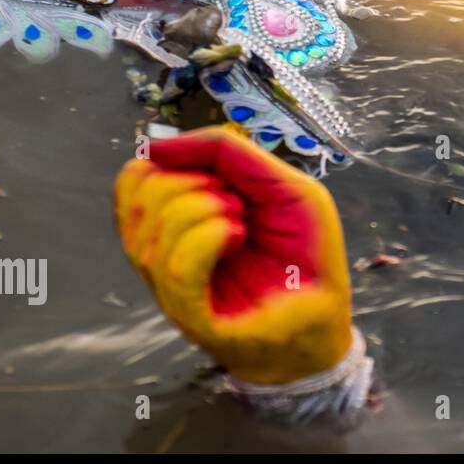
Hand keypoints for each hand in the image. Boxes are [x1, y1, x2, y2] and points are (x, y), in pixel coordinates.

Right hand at [115, 126, 352, 384]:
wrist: (324, 317)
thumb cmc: (304, 252)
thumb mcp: (279, 183)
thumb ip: (228, 152)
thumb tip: (156, 146)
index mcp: (175, 220)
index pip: (138, 176)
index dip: (176, 158)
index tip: (220, 176)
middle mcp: (164, 250)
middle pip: (144, 191)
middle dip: (198, 182)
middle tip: (240, 206)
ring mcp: (171, 284)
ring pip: (156, 226)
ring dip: (209, 208)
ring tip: (243, 226)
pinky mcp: (189, 315)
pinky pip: (176, 267)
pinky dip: (209, 238)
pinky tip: (237, 238)